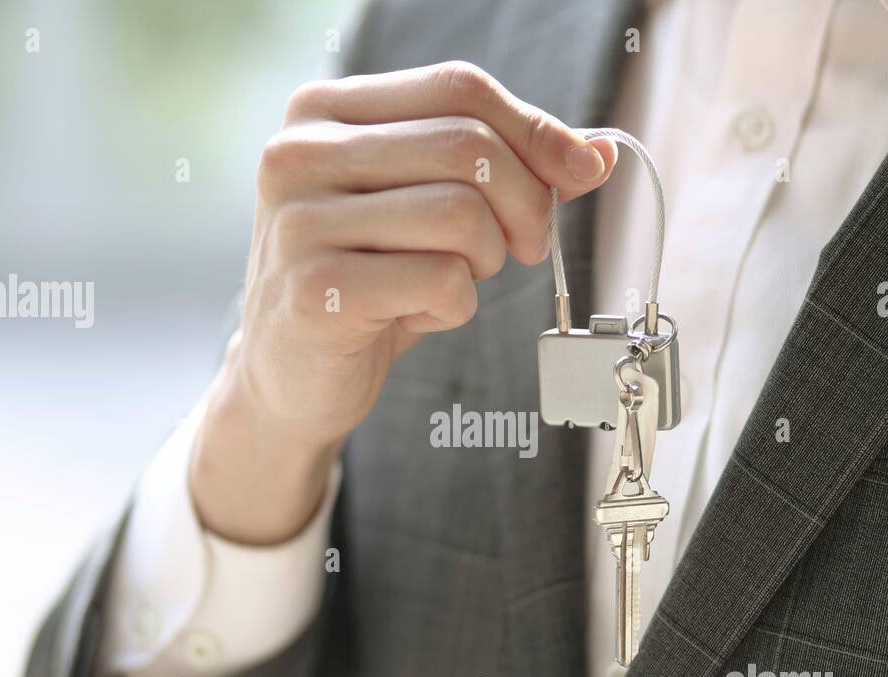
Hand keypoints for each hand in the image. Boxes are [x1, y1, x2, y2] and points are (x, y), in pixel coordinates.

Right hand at [191, 61, 616, 544]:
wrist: (290, 377)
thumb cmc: (367, 283)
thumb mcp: (428, 210)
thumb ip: (503, 169)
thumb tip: (597, 153)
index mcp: (323, 111)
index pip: (458, 89)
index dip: (535, 130)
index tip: (580, 172)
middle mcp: (299, 154)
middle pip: (468, 148)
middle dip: (525, 204)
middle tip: (523, 248)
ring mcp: (299, 222)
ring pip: (461, 214)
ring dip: (485, 261)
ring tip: (452, 283)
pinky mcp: (314, 291)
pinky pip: (440, 281)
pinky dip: (456, 306)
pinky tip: (420, 315)